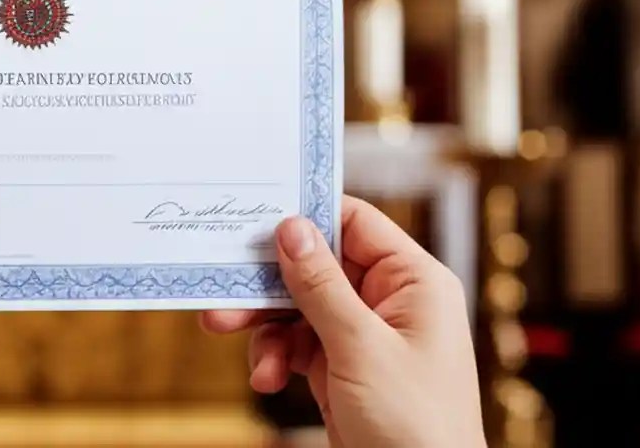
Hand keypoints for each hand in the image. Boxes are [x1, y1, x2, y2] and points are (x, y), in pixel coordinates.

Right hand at [202, 196, 483, 447]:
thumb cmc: (416, 425)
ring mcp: (364, 335)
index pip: (355, 223)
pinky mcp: (342, 367)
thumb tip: (292, 228)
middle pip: (316, 267)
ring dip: (263, 324)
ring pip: (298, 307)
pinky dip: (275, 356)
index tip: (256, 214)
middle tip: (222, 286)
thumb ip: (321, 286)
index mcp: (413, 281)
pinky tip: (265, 378)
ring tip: (226, 332)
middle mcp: (390, 301)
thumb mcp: (361, 348)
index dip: (307, 215)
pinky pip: (296, 343)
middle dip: (268, 281)